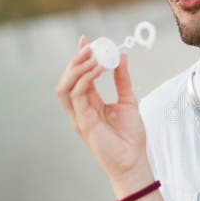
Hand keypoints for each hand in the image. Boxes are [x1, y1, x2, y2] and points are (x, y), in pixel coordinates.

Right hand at [56, 38, 148, 183]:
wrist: (133, 159)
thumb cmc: (130, 136)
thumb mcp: (128, 100)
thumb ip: (122, 79)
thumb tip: (121, 56)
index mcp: (90, 102)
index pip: (79, 76)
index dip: (80, 58)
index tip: (86, 41)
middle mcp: (81, 108)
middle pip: (68, 79)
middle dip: (76, 60)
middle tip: (88, 45)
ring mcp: (78, 115)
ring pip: (65, 86)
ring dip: (76, 68)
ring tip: (92, 56)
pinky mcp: (82, 122)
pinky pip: (77, 96)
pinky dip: (85, 80)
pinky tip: (97, 69)